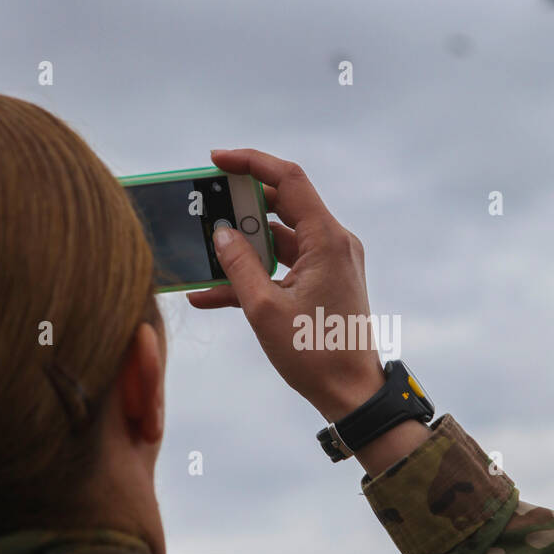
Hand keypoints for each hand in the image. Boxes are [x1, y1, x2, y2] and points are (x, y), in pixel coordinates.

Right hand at [188, 149, 385, 421]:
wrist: (351, 394)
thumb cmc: (315, 354)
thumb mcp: (265, 309)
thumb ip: (240, 265)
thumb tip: (221, 234)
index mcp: (327, 240)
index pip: (289, 180)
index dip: (251, 163)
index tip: (216, 160)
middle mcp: (333, 244)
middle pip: (282, 205)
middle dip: (240, 205)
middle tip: (204, 205)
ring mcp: (330, 264)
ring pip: (278, 239)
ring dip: (242, 246)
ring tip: (202, 252)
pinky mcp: (323, 284)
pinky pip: (283, 267)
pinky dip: (254, 274)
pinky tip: (210, 294)